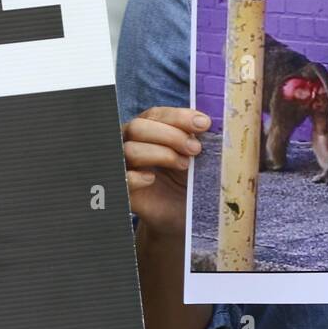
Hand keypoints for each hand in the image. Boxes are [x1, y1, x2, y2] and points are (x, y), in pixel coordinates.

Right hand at [123, 106, 209, 237]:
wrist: (183, 213)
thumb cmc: (190, 179)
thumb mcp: (197, 156)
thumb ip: (197, 138)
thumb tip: (206, 122)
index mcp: (149, 130)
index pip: (155, 114)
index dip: (179, 117)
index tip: (204, 124)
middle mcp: (131, 144)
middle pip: (138, 127)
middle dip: (171, 135)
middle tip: (195, 149)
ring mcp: (124, 166)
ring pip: (130, 150)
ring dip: (161, 154)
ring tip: (184, 165)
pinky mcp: (123, 190)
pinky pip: (121, 178)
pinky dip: (136, 177)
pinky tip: (152, 179)